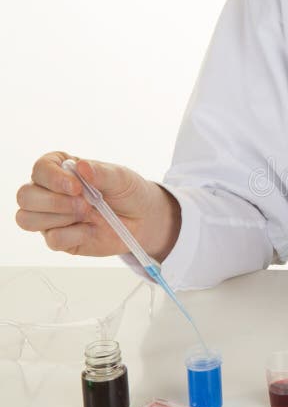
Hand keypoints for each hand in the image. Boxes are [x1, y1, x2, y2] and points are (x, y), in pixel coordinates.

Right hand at [16, 151, 179, 260]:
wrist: (143, 218)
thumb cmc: (127, 192)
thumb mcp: (120, 177)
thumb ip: (100, 172)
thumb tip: (81, 167)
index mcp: (60, 170)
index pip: (40, 169)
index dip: (53, 178)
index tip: (77, 186)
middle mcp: (49, 193)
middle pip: (25, 196)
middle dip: (53, 201)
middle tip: (85, 204)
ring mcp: (51, 217)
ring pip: (27, 219)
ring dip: (59, 218)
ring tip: (87, 214)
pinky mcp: (60, 239)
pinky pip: (52, 240)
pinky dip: (73, 235)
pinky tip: (90, 230)